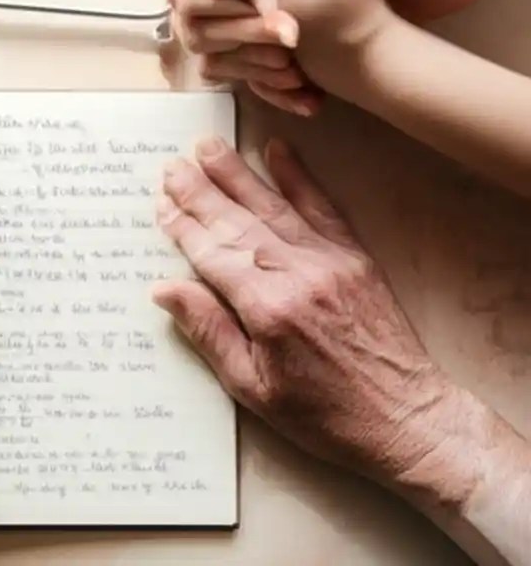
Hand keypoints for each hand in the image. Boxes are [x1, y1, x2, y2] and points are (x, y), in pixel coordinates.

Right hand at [151, 137, 469, 485]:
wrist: (405, 419)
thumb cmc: (322, 415)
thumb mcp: (251, 387)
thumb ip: (208, 331)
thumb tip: (165, 289)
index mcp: (266, 308)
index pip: (212, 254)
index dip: (183, 227)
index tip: (160, 203)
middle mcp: (296, 274)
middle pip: (237, 223)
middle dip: (201, 192)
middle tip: (171, 165)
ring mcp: (329, 261)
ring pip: (273, 207)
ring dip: (238, 175)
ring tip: (207, 147)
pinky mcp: (354, 258)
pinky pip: (322, 208)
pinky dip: (299, 177)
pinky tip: (279, 151)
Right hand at [172, 0, 398, 110]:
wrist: (368, 56)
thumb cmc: (349, 0)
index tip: (266, 1)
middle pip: (189, 9)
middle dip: (244, 27)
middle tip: (290, 33)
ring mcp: (221, 21)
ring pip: (201, 46)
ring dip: (253, 59)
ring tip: (295, 62)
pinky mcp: (231, 54)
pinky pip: (218, 71)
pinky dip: (259, 81)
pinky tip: (294, 79)